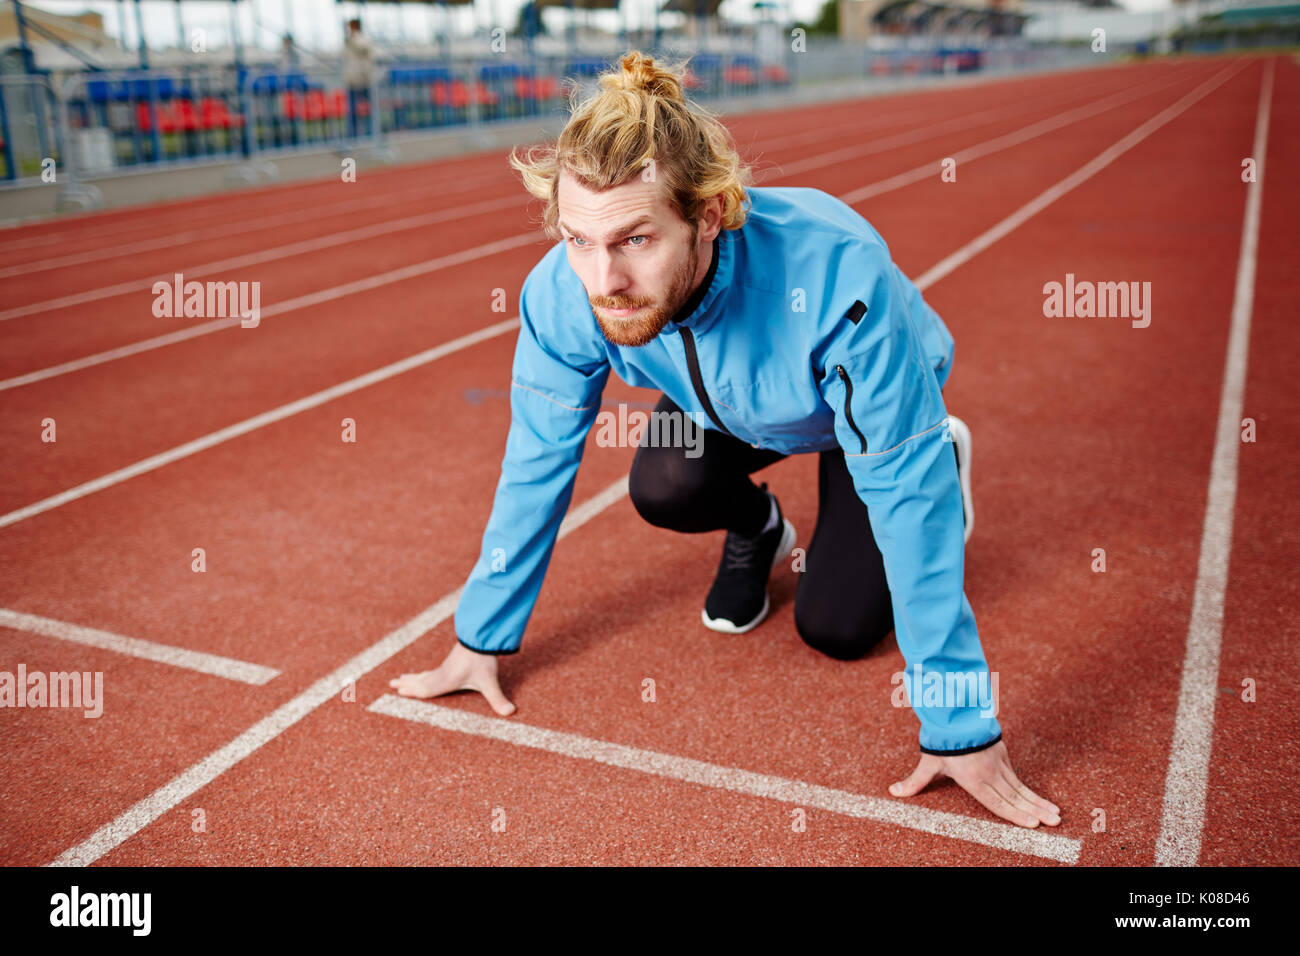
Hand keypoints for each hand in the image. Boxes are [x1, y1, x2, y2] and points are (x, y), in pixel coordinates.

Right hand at [389, 642, 515, 716]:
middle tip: (391, 684)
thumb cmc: (482, 660)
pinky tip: (422, 674)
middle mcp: (441, 674)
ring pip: (424, 674)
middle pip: (420, 681)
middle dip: (407, 684)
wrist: (481, 637)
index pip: (425, 690)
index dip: (412, 692)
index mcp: (445, 681)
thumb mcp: (489, 681)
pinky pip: (432, 670)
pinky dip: (423, 674)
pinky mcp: (450, 661)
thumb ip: (498, 698)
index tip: (398, 691)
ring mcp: (445, 667)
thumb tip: (511, 712)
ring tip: (399, 678)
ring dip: (412, 678)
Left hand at [889, 739, 1059, 827]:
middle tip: (1056, 822)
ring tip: (1056, 815)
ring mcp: (998, 762)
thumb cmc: (942, 739)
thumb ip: (915, 781)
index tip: (1033, 824)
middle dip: (1036, 810)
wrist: (955, 709)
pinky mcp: (1002, 754)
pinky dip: (1031, 790)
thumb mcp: (929, 761)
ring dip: (1039, 801)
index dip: (1015, 815)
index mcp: (973, 778)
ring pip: (1021, 787)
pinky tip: (1044, 801)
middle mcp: (990, 773)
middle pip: (1015, 797)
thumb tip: (893, 792)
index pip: (997, 802)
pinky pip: (1018, 777)